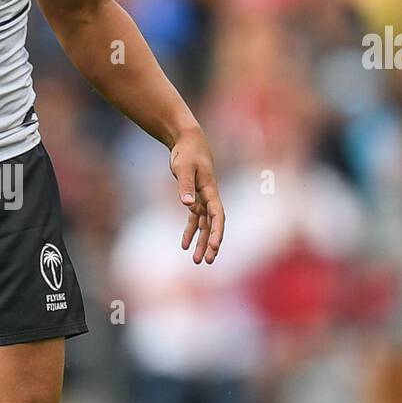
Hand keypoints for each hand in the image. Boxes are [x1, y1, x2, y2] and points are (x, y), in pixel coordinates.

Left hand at [169, 127, 224, 264]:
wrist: (188, 141)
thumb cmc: (187, 153)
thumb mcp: (183, 168)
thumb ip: (185, 186)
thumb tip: (188, 205)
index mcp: (210, 191)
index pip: (218, 215)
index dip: (218, 232)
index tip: (215, 246)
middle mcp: (209, 197)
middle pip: (213, 225)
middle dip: (212, 243)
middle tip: (207, 261)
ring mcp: (202, 199)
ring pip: (204, 225)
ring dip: (201, 242)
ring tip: (196, 260)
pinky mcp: (194, 198)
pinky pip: (194, 219)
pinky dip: (190, 231)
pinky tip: (184, 245)